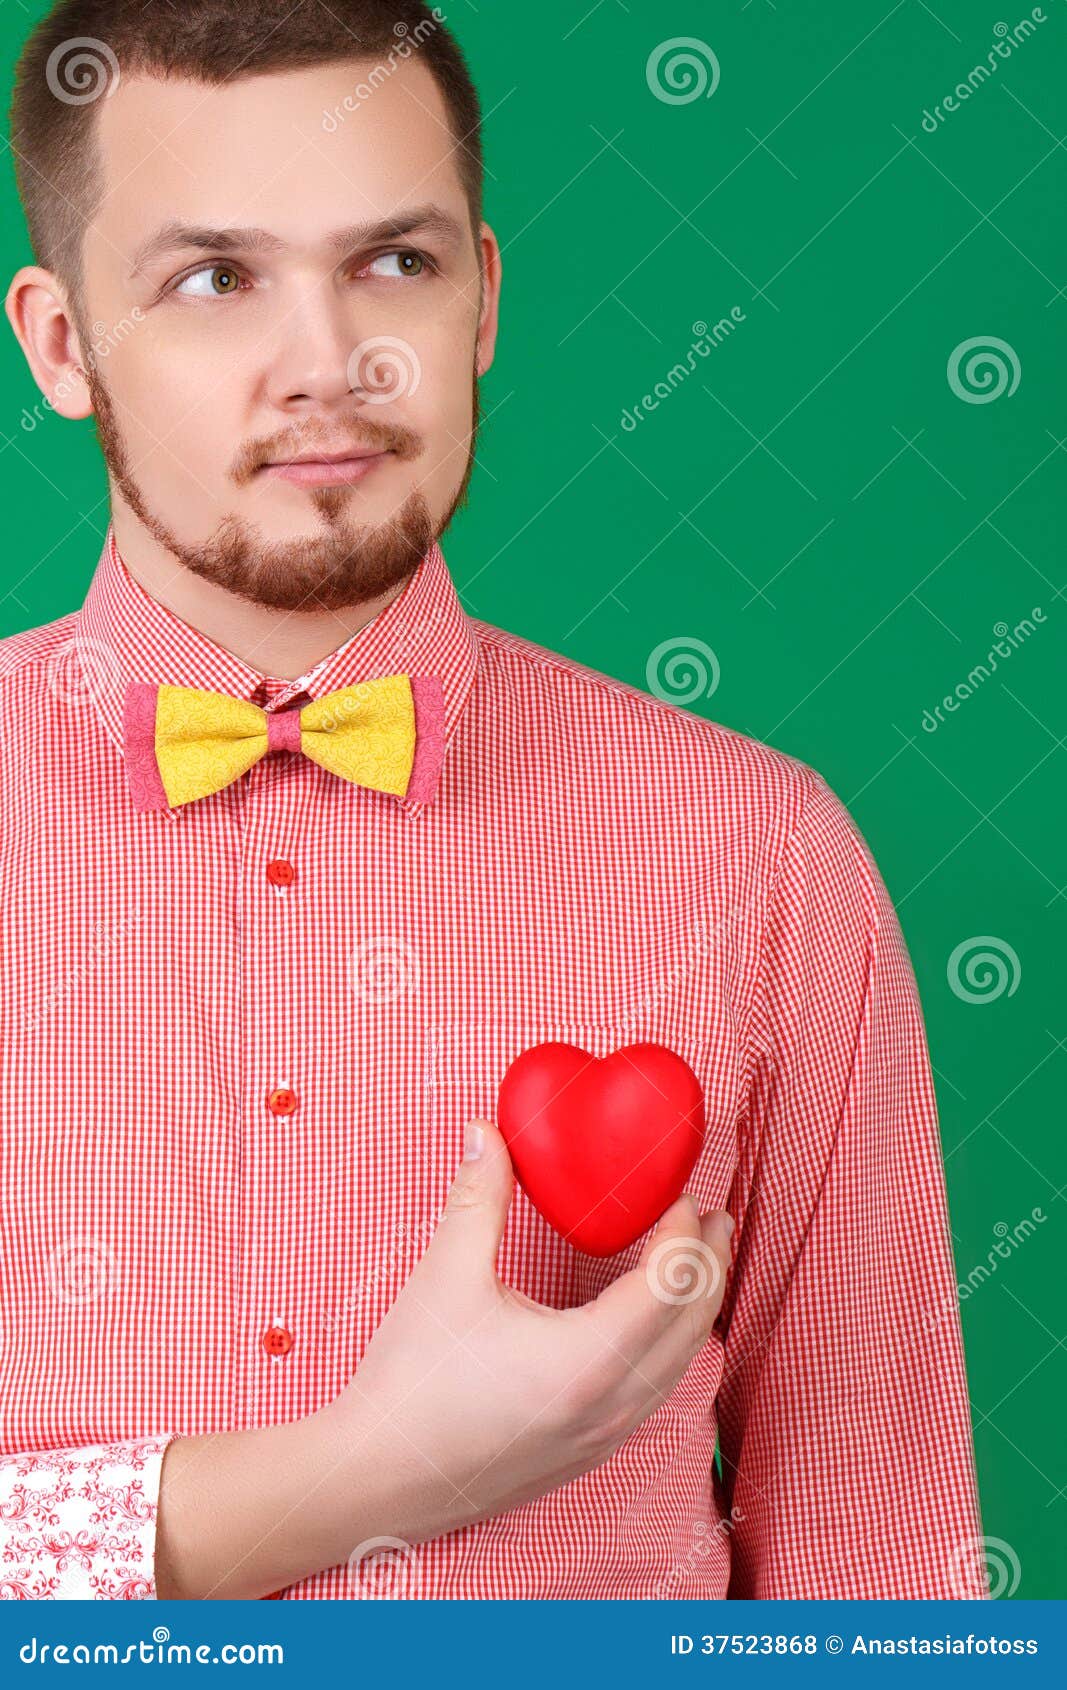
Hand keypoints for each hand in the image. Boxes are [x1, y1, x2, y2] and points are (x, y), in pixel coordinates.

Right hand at [321, 1114, 733, 1550]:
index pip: (670, 1286)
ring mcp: (604, 1438)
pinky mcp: (588, 1453)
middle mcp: (611, 1406)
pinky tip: (650, 1319)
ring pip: (681, 1365)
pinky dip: (671, 1345)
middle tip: (713, 1216)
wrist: (373, 1483)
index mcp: (587, 1362)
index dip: (684, 1234)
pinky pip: (657, 1392)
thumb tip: (486, 1129)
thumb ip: (478, 1196)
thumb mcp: (445, 1277)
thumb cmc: (409, 1384)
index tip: (677, 1194)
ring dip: (696, 1306)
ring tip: (695, 1257)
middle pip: (693, 1326)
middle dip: (709, 1265)